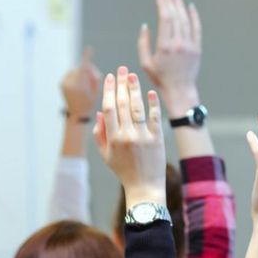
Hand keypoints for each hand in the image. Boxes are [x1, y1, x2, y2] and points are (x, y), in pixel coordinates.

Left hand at [60, 47, 101, 119]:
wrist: (76, 113)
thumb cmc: (89, 103)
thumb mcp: (96, 92)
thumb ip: (94, 78)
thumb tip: (90, 68)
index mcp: (80, 87)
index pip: (84, 68)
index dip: (87, 58)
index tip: (89, 49)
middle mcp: (70, 83)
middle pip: (81, 68)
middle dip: (89, 70)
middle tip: (96, 77)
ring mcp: (64, 83)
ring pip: (76, 70)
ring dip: (82, 73)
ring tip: (87, 83)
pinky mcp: (62, 83)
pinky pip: (71, 74)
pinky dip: (77, 76)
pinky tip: (80, 84)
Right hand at [93, 66, 165, 205]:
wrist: (145, 187)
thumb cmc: (124, 171)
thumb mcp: (106, 155)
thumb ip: (100, 134)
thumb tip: (100, 112)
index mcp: (112, 139)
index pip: (108, 109)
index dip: (109, 91)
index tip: (110, 78)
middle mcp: (127, 135)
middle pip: (122, 104)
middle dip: (121, 85)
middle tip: (122, 69)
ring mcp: (143, 137)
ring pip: (137, 108)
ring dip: (134, 89)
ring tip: (132, 76)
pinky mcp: (157, 139)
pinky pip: (155, 118)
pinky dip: (153, 104)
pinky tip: (150, 92)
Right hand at [137, 0, 201, 114]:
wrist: (180, 90)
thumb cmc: (160, 78)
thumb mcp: (145, 62)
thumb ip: (143, 43)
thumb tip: (145, 25)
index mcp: (164, 46)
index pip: (165, 18)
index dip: (162, 3)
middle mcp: (178, 43)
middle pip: (175, 16)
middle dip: (170, 0)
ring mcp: (189, 46)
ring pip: (186, 20)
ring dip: (180, 5)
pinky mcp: (197, 49)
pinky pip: (197, 29)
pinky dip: (194, 17)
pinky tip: (190, 7)